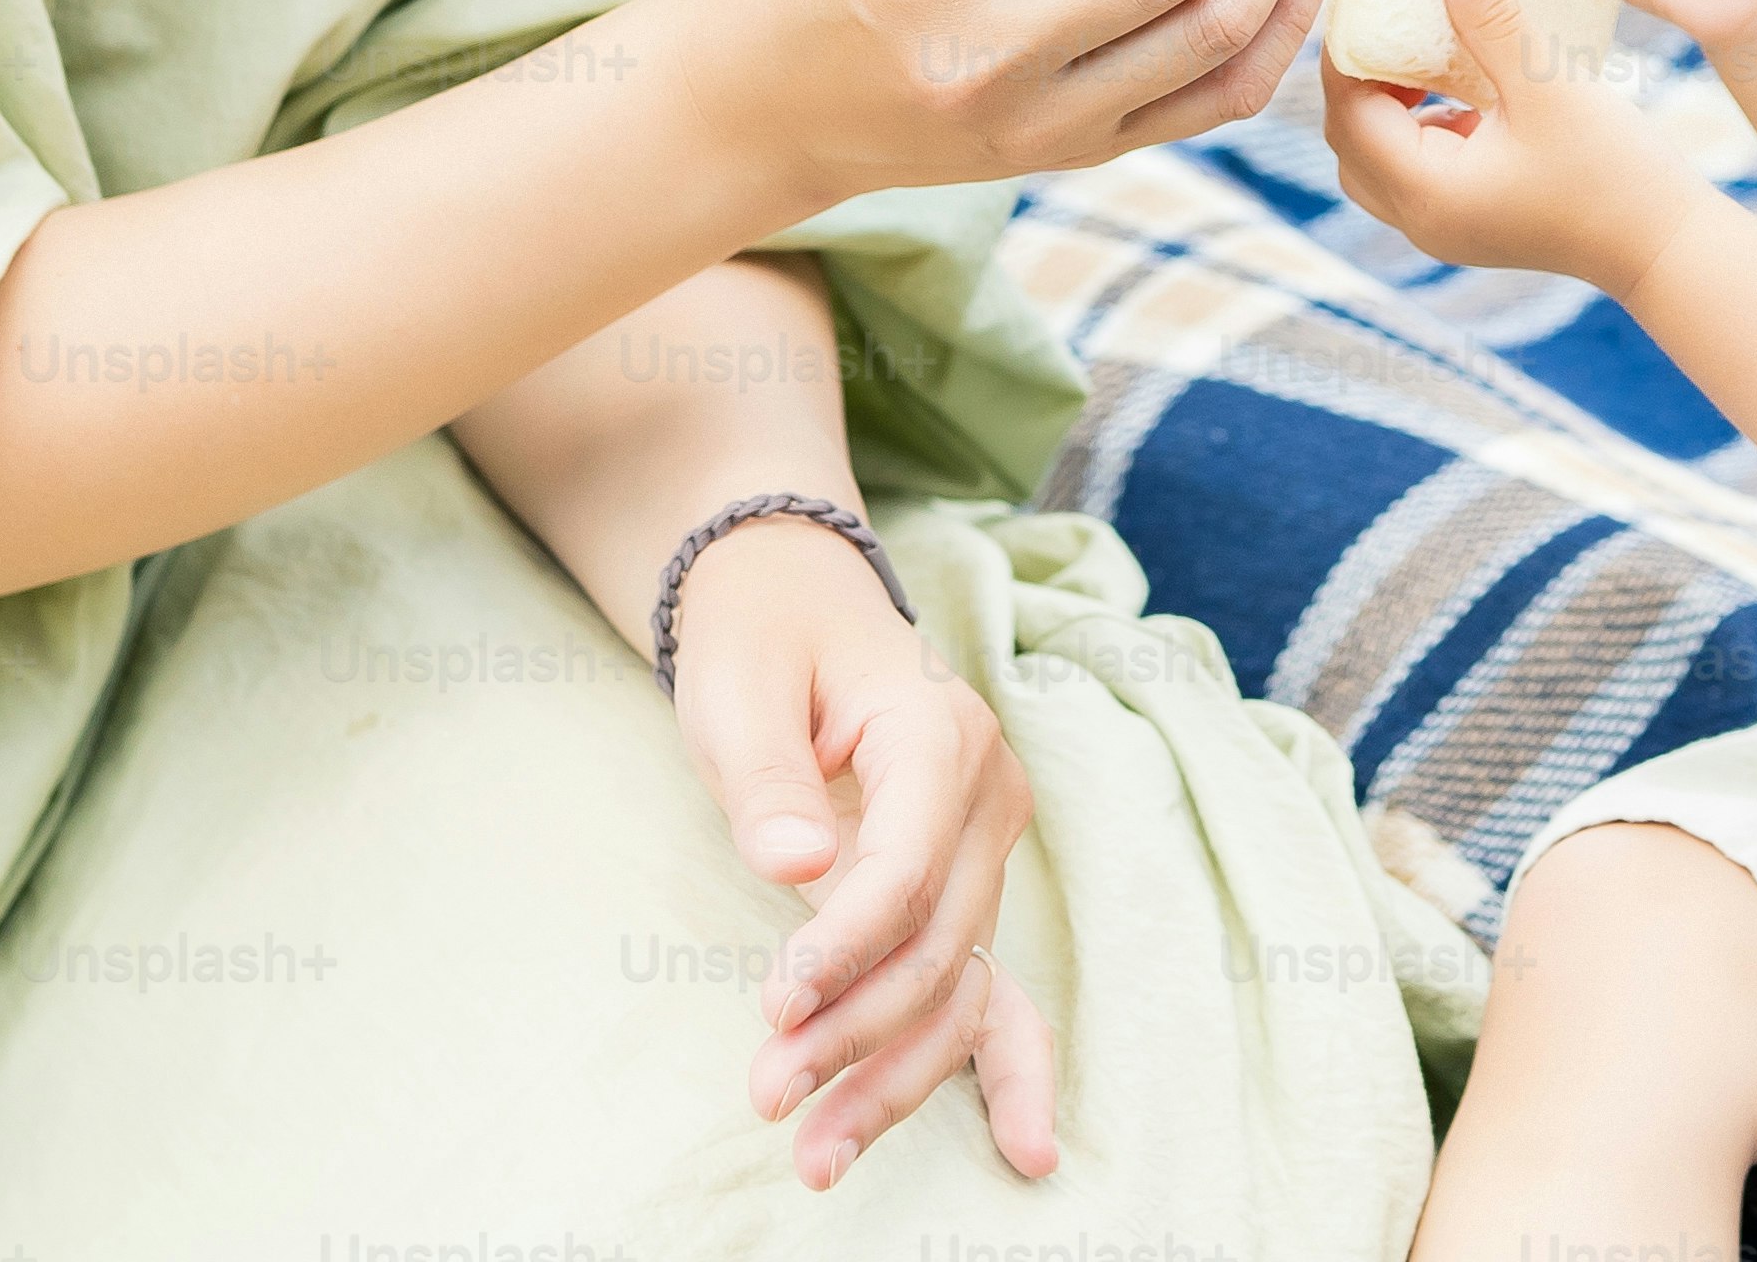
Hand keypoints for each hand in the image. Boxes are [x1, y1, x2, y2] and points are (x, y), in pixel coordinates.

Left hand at [670, 519, 1059, 1188]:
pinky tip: (1021, 1152)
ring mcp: (986, 848)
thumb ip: (764, 777)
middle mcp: (984, 795)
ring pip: (959, 985)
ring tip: (815, 1153)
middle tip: (766, 1092)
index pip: (904, 868)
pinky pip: (996, 989)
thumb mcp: (735, 687)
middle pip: (936, 944)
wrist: (794, 604)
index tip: (775, 1007)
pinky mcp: (966, 889)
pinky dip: (1006, 1070)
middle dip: (855, 1031)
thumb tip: (794, 867)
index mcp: (937, 728)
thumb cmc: (757, 640)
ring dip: (895, 1075)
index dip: (843, 948)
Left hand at [1319, 0, 1703, 290]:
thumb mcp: (1549, 86)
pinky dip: (1420, 127)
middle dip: (1360, 80)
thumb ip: (1494, 22)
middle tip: (1388, 23)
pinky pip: (1416, 171)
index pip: (1348, 114)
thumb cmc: (1613, 171)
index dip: (1348, 54)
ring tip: (1423, 54)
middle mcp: (1421, 220)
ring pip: (1378, 160)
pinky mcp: (1471, 224)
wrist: (1666, 247)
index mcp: (1425, 192)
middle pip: (1350, 142)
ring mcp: (1444, 229)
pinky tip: (1461, 92)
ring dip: (1389, 106)